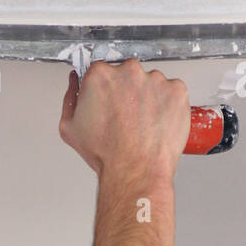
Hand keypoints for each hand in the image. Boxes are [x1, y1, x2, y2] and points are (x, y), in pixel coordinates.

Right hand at [59, 59, 189, 182]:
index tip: (108, 103)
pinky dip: (167, 106)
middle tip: (125, 119)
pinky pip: (172, 93)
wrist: (135, 173)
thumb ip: (70, 98)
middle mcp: (128, 71)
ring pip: (151, 84)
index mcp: (100, 75)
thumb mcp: (70, 128)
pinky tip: (156, 124)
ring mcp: (155, 80)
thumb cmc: (106, 155)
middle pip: (128, 74)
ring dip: (148, 99)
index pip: (101, 72)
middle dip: (126, 93)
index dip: (104, 91)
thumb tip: (74, 83)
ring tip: (142, 126)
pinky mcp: (176, 91)